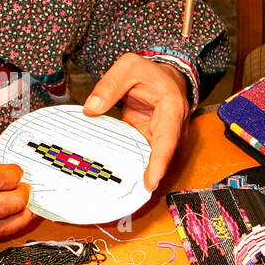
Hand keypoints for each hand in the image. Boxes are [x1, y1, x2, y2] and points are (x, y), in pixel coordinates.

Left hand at [82, 53, 189, 191]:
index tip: (151, 182)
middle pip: (163, 159)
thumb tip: (91, 109)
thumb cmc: (150, 72)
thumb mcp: (129, 67)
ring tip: (125, 197)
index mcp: (171, 109)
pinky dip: (134, 170)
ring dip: (141, 178)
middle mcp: (173, 128)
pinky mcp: (151, 143)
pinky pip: (144, 159)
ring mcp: (163, 138)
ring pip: (154, 163)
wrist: (164, 77)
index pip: (167, 140)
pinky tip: (119, 183)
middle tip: (132, 197)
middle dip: (150, 179)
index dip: (160, 163)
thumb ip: (109, 86)